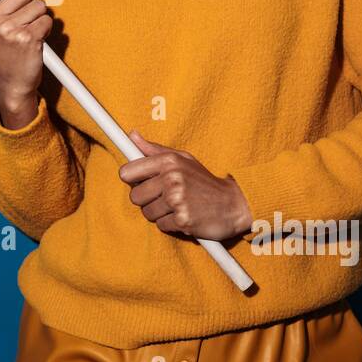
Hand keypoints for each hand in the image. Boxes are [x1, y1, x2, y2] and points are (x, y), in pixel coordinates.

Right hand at [0, 0, 53, 107]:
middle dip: (28, 4)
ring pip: (38, 5)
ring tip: (27, 33)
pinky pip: (47, 20)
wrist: (12, 81)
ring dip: (38, 18)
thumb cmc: (3, 48)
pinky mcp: (26, 38)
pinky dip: (45, 29)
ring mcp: (6, 29)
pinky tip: (34, 41)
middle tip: (20, 22)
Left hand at [118, 130, 253, 242]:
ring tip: (176, 207)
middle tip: (163, 197)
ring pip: (147, 213)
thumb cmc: (204, 181)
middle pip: (134, 196)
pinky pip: (161, 226)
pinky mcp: (182, 220)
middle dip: (146, 200)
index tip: (140, 182)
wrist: (234, 203)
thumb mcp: (183, 159)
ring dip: (159, 213)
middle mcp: (171, 178)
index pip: (127, 172)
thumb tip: (132, 135)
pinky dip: (170, 224)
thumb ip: (155, 149)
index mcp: (168, 161)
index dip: (131, 179)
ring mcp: (177, 200)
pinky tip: (183, 216)